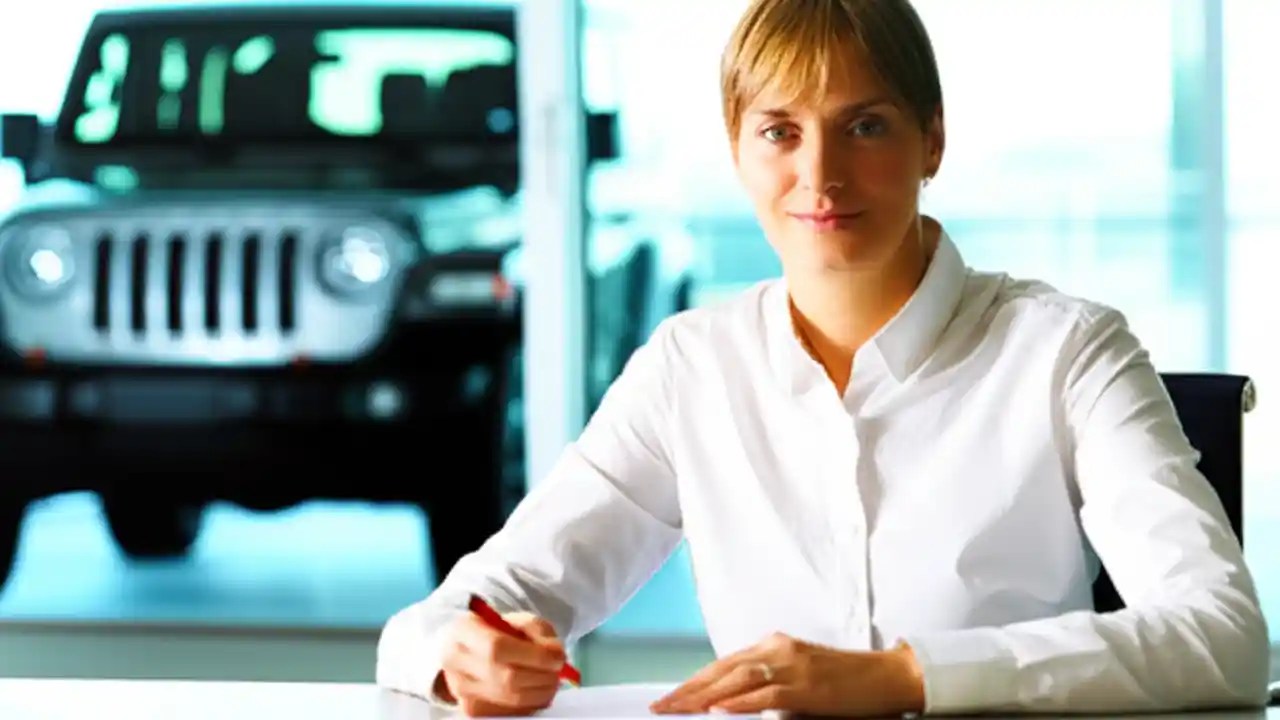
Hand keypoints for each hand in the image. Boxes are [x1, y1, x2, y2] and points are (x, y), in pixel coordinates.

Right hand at [437, 610, 567, 715]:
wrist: (465, 651)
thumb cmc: (495, 631)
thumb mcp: (517, 620)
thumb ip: (537, 631)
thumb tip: (555, 654)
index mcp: (463, 631)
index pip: (498, 648)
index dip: (534, 656)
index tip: (558, 657)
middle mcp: (455, 663)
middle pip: (505, 678)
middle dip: (541, 676)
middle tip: (559, 671)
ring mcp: (461, 691)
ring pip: (509, 700)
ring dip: (540, 692)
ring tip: (552, 680)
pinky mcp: (471, 710)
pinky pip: (510, 712)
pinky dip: (531, 704)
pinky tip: (538, 691)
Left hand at [649, 632, 924, 716]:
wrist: (889, 676)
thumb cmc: (847, 680)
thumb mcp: (800, 676)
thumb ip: (767, 684)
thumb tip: (731, 703)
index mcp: (774, 646)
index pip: (722, 664)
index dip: (694, 680)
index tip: (670, 696)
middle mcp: (778, 649)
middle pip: (722, 669)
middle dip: (689, 689)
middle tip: (661, 705)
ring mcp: (793, 666)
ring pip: (737, 679)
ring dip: (704, 696)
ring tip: (679, 708)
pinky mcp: (808, 686)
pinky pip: (767, 694)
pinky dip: (741, 701)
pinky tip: (721, 709)